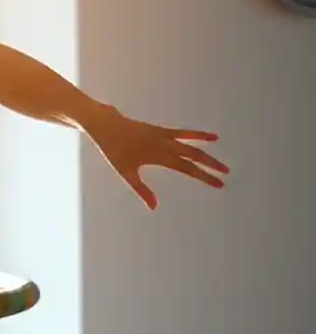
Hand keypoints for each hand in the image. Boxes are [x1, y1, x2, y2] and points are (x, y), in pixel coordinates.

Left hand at [85, 106, 229, 209]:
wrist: (106, 126)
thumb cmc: (114, 150)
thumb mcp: (126, 172)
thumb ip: (141, 189)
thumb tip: (154, 207)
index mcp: (160, 156)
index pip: (188, 168)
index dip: (205, 176)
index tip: (220, 184)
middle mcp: (166, 145)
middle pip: (194, 156)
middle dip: (211, 165)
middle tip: (226, 173)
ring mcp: (164, 135)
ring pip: (192, 145)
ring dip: (207, 153)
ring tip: (221, 162)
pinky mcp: (160, 130)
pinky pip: (182, 133)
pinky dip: (197, 135)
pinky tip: (210, 137)